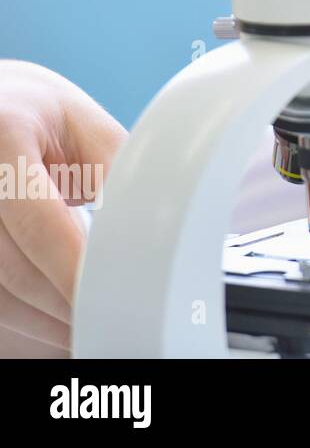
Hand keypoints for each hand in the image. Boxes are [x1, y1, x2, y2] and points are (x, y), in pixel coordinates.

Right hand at [0, 61, 126, 355]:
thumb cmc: (41, 114)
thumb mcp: (85, 124)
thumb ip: (116, 169)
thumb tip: (156, 224)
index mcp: (6, 136)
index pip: (38, 219)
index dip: (72, 267)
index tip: (108, 298)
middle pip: (12, 267)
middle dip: (64, 304)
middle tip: (111, 324)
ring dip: (40, 322)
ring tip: (85, 332)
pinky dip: (18, 317)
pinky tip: (50, 322)